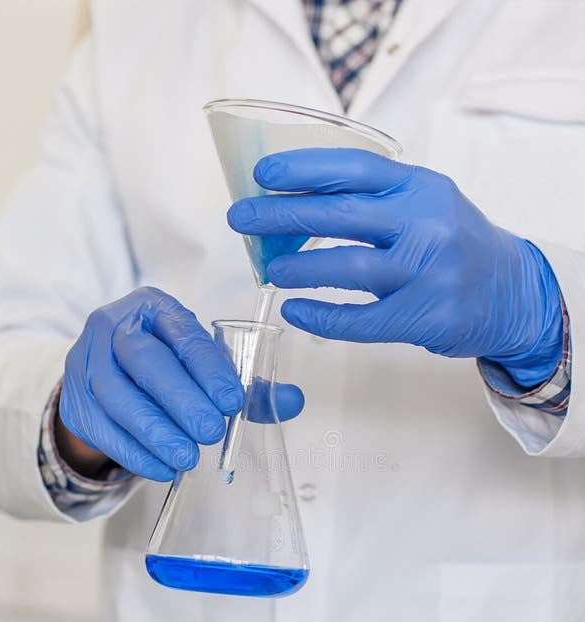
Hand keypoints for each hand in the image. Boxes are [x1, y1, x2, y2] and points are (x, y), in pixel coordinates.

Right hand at [59, 287, 303, 480]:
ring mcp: (86, 362)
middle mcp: (113, 327)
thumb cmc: (167, 368)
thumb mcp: (204, 367)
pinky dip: (134, 452)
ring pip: (118, 397)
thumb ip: (246, 385)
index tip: (233, 402)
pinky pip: (102, 429)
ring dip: (156, 432)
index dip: (208, 369)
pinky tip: (162, 468)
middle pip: (144, 362)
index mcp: (152, 307)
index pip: (182, 333)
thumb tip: (292, 401)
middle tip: (210, 432)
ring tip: (187, 458)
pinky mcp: (75, 400)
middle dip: (180, 400)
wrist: (110, 377)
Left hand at [227, 149, 563, 385]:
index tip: (263, 174)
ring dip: (300, 267)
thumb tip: (297, 202)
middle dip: (282, 214)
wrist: (512, 293)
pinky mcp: (424, 317)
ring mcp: (427, 272)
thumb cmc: (456, 244)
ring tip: (270, 270)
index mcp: (421, 187)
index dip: (304, 168)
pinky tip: (295, 311)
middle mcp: (425, 224)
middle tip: (242, 219)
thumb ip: (378, 200)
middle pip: (340, 213)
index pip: (354, 168)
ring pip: (348, 267)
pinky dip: (322, 317)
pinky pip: (360, 320)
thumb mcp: (428, 203)